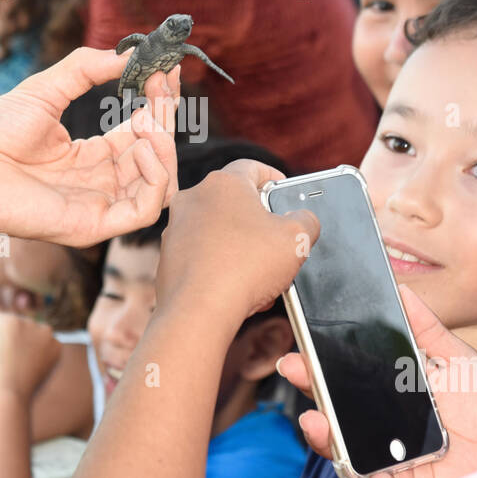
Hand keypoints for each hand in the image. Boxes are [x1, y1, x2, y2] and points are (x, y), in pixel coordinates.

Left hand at [0, 47, 180, 246]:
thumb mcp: (45, 90)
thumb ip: (86, 68)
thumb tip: (128, 52)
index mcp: (88, 157)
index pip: (140, 133)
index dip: (158, 103)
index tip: (166, 69)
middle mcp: (97, 184)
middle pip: (155, 157)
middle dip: (165, 118)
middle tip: (160, 84)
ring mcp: (96, 207)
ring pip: (159, 186)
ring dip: (165, 148)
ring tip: (149, 116)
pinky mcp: (91, 225)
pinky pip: (144, 210)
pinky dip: (156, 177)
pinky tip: (144, 146)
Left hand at [0, 285, 61, 400]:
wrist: (10, 396)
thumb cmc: (17, 393)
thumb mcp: (34, 375)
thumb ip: (33, 357)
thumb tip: (20, 346)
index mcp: (56, 345)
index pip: (30, 341)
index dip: (19, 357)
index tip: (18, 373)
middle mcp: (47, 331)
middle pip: (18, 331)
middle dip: (8, 346)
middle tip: (7, 369)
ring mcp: (30, 324)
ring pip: (4, 325)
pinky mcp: (11, 322)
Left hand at [155, 158, 319, 329]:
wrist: (200, 310)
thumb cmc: (244, 268)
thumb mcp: (297, 238)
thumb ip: (307, 220)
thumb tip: (305, 219)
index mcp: (224, 184)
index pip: (251, 166)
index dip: (272, 176)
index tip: (282, 188)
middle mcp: (193, 200)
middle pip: (233, 201)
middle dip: (257, 219)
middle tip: (276, 237)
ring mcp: (177, 228)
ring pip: (217, 230)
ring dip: (239, 245)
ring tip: (260, 271)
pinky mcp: (169, 257)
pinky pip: (201, 254)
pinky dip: (219, 265)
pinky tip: (237, 286)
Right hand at [277, 285, 476, 477]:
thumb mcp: (457, 358)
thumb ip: (429, 329)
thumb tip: (402, 291)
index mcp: (385, 387)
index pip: (343, 372)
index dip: (317, 360)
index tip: (300, 345)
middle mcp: (375, 420)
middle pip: (331, 405)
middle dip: (308, 387)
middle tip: (294, 369)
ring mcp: (382, 453)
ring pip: (341, 447)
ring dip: (325, 438)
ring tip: (318, 424)